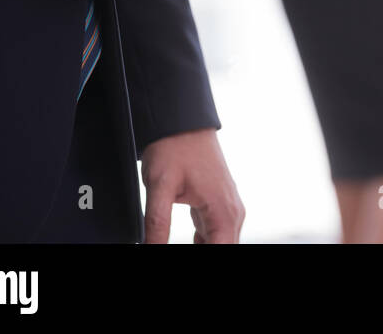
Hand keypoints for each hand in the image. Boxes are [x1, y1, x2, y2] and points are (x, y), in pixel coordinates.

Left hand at [140, 128, 243, 243]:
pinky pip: (214, 236)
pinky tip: (183, 245)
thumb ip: (157, 225)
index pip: (222, 251)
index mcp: (224, 211)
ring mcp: (227, 209)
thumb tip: (150, 248)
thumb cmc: (176, 147)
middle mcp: (232, 212)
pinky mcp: (218, 206)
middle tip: (165, 243)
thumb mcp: (159, 188)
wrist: (183, 122)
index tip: (177, 249)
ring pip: (220, 244)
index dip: (203, 259)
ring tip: (168, 241)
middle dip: (204, 254)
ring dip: (204, 249)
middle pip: (224, 248)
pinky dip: (203, 244)